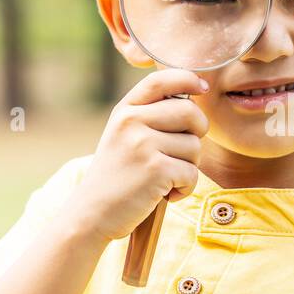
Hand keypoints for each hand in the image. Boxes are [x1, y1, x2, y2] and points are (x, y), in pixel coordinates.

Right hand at [69, 69, 209, 242]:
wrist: (91, 214)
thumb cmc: (116, 177)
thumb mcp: (123, 136)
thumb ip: (149, 116)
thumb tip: (193, 100)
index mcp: (125, 110)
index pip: (160, 79)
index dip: (188, 78)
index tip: (201, 87)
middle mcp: (132, 121)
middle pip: (190, 112)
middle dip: (197, 134)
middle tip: (183, 154)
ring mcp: (143, 144)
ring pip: (194, 146)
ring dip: (188, 167)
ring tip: (165, 178)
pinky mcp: (156, 169)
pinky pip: (192, 173)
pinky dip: (185, 188)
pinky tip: (166, 194)